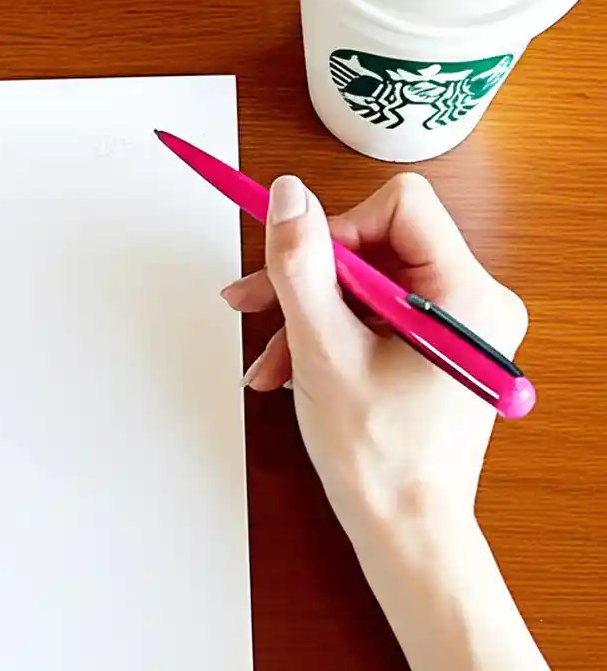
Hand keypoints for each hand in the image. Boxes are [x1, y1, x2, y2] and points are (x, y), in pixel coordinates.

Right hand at [224, 175, 545, 669]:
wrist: (403, 529)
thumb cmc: (380, 458)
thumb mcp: (324, 351)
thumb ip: (302, 267)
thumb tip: (288, 196)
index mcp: (467, 295)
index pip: (400, 207)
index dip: (336, 227)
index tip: (290, 259)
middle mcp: (472, 302)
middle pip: (375, 245)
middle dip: (308, 279)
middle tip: (253, 303)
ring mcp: (453, 327)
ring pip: (364, 283)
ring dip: (306, 313)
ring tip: (270, 358)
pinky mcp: (433, 347)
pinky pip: (371, 315)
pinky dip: (326, 335)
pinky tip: (289, 370)